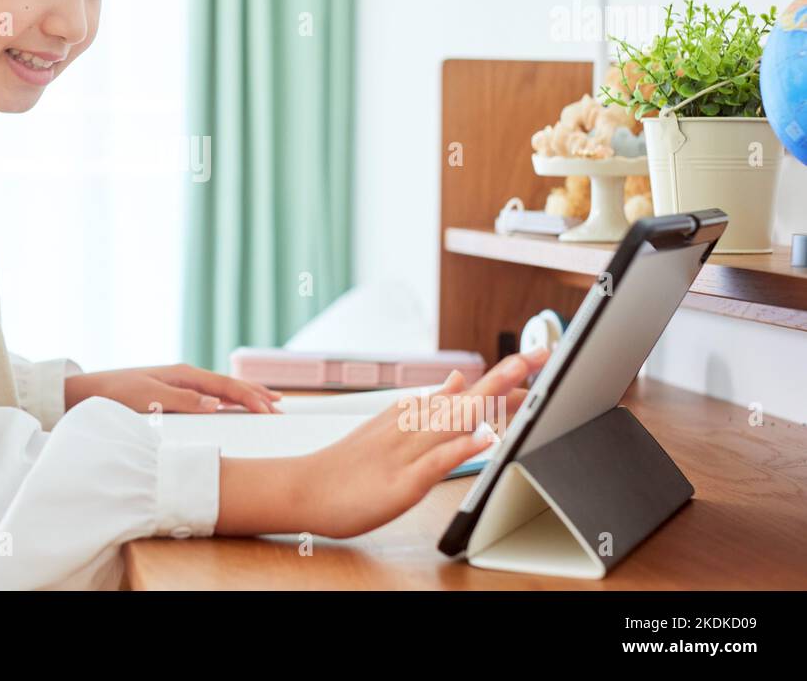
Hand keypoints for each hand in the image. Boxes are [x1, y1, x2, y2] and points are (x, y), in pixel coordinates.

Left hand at [64, 363, 282, 414]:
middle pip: (229, 384)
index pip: (226, 386)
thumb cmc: (118, 394)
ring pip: (222, 388)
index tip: (271, 408)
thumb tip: (217, 403)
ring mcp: (181, 382)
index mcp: (184, 374)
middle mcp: (186, 375)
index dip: (251, 397)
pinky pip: (210, 393)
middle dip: (256, 394)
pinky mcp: (174, 390)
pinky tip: (235, 403)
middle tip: (281, 405)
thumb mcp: (150, 398)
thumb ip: (184, 400)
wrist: (90, 391)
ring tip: (268, 400)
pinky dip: (229, 398)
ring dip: (246, 395)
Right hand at [214, 347, 550, 537]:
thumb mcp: (390, 426)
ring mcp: (406, 452)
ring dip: (490, 403)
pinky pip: (435, 463)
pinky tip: (483, 438)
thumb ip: (429, 405)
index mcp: (412, 413)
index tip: (539, 360)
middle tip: (540, 356)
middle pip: (467, 399)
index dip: (505, 378)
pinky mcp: (401, 483)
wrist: (304, 488)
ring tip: (521, 384)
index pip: (467, 392)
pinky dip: (460, 449)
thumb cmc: (349, 464)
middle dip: (505, 378)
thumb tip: (461, 378)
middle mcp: (412, 427)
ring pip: (454, 423)